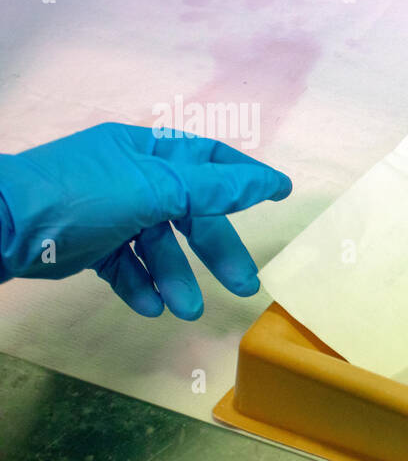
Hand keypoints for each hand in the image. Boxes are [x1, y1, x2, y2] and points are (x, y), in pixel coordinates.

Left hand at [0, 122, 291, 318]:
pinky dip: (140, 285)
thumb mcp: (150, 188)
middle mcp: (130, 177)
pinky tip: (149, 307)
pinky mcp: (87, 245)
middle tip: (243, 286)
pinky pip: (125, 265)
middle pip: (189, 212)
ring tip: (184, 311)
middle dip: (215, 250)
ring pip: (157, 246)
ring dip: (175, 278)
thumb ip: (210, 189)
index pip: (207, 159)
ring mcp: (107, 211)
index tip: (280, 194)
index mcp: (145, 150)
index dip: (245, 178)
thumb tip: (265, 183)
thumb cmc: (75, 198)